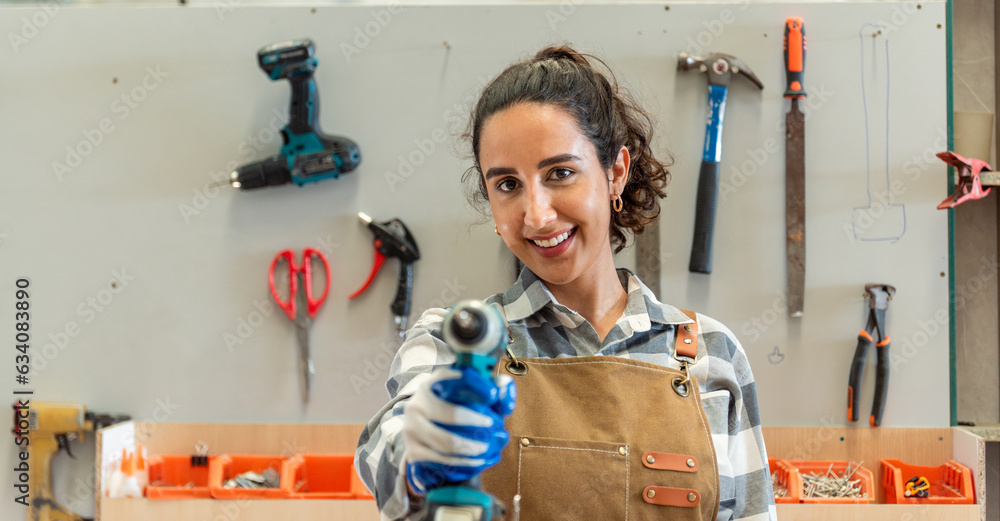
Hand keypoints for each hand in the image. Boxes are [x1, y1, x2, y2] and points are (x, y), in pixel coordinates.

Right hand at [402, 367, 515, 495]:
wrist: (423, 431)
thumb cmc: (451, 408)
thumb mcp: (466, 394)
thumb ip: (489, 388)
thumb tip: (502, 389)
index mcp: (430, 385)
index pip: (451, 379)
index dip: (472, 385)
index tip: (492, 395)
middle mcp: (416, 405)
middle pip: (450, 414)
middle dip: (476, 421)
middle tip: (495, 426)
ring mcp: (411, 429)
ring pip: (446, 442)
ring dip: (471, 447)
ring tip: (487, 447)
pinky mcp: (413, 451)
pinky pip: (442, 459)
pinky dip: (463, 462)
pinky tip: (478, 461)